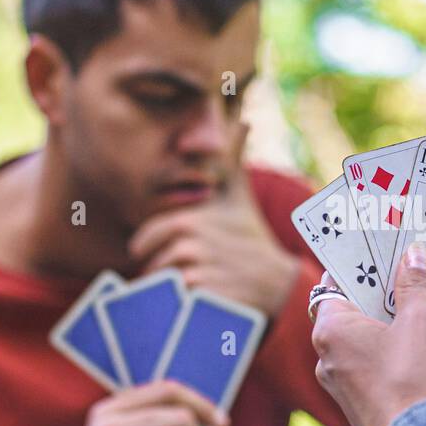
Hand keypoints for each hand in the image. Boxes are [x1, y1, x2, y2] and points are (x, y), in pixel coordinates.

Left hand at [128, 123, 298, 316]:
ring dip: (168, 290)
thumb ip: (231, 161)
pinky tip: (196, 302)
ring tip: (188, 289)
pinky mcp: (206, 299)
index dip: (146, 246)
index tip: (147, 253)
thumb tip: (243, 120)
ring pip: (163, 284)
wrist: (279, 285)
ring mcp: (201, 272)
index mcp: (194, 220)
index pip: (149, 235)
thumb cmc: (251, 239)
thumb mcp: (238, 197)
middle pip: (154, 263)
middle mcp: (195, 244)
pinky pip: (175, 303)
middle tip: (175, 276)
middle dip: (158, 272)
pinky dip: (180, 305)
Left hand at [311, 242, 425, 425]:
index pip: (335, 284)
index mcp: (332, 331)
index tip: (379, 248)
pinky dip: (414, 350)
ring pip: (380, 339)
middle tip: (416, 268)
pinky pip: (392, 365)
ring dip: (409, 321)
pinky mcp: (373, 405)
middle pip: (361, 311)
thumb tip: (413, 256)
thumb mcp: (421, 321)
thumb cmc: (413, 379)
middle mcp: (332, 358)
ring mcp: (351, 385)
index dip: (358, 264)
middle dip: (392, 291)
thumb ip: (415, 285)